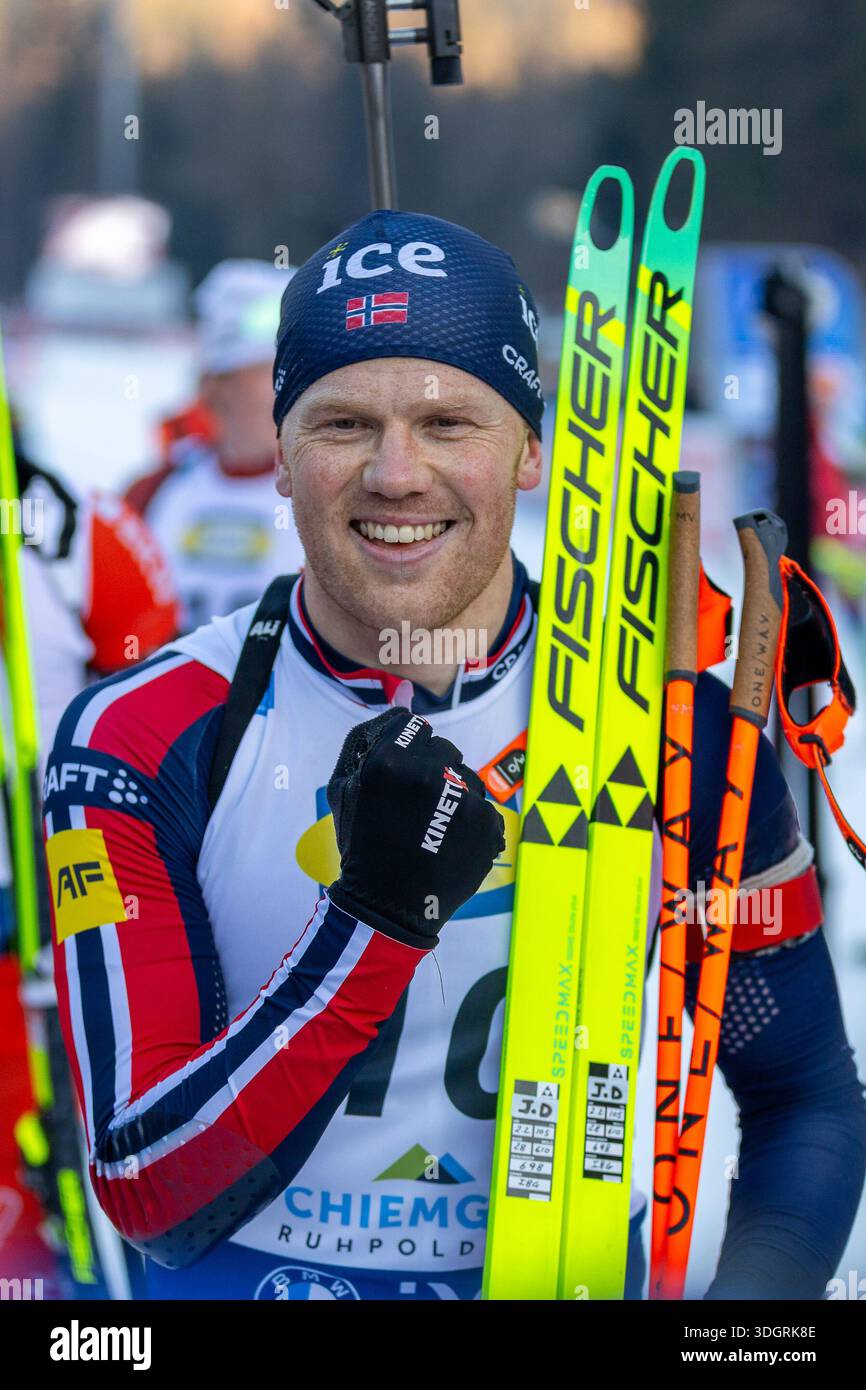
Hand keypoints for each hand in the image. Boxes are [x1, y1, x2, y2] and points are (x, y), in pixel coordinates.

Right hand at [326, 709, 504, 946]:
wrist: (389, 905)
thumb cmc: (364, 845)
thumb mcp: (346, 789)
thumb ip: (367, 740)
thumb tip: (401, 697)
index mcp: (391, 759)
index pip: (415, 727)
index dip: (409, 752)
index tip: (405, 777)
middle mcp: (431, 772)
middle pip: (445, 749)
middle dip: (433, 771)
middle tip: (418, 807)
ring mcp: (464, 799)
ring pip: (468, 778)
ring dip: (455, 797)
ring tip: (435, 829)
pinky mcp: (489, 824)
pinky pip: (484, 809)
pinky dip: (472, 824)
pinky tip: (451, 844)